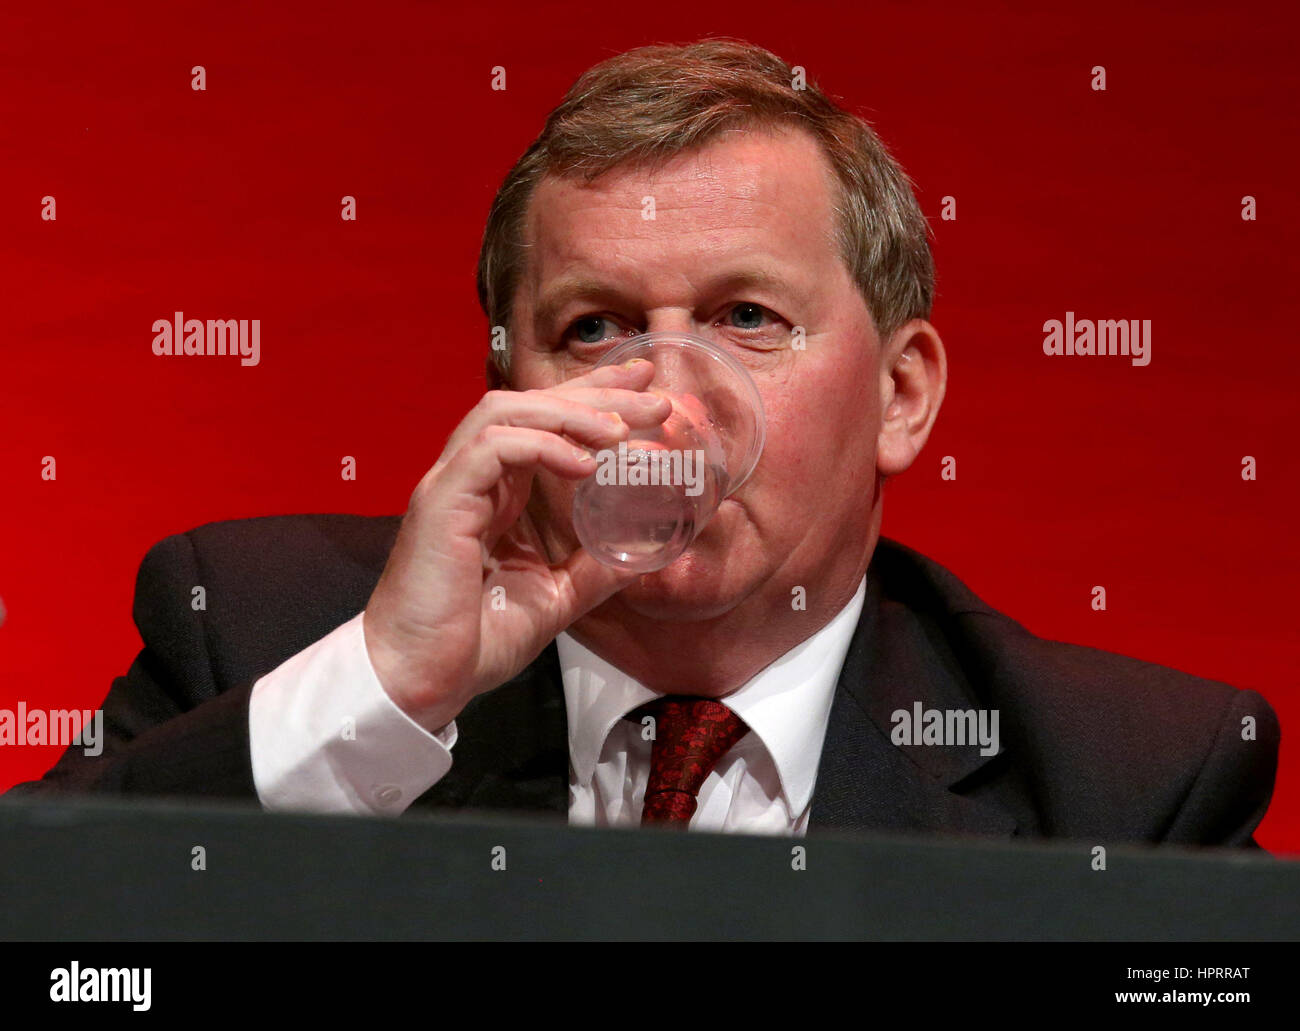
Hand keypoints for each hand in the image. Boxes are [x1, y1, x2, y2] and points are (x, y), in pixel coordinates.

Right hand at [362, 359, 670, 730]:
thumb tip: (642, 553)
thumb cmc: (472, 641)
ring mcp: (451, 485)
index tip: (644, 390)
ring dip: (568, 413)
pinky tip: (584, 464)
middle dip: (594, 393)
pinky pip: (491, 450)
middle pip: (529, 404)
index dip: (593, 399)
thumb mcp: (553, 598)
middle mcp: (471, 478)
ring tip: (620, 430)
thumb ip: (593, 571)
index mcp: (496, 494)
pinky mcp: (440, 503)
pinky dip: (540, 446)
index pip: (544, 424)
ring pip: (505, 413)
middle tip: (652, 391)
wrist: (420, 680)